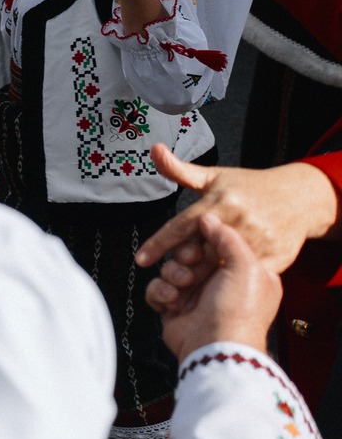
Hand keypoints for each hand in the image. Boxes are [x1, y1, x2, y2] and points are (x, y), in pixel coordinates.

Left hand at [137, 145, 339, 274]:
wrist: (299, 198)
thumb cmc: (250, 187)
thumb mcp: (215, 176)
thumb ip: (180, 170)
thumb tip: (154, 150)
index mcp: (220, 202)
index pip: (181, 226)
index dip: (159, 244)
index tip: (140, 260)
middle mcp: (237, 222)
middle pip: (199, 253)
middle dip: (182, 265)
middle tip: (171, 272)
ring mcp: (257, 243)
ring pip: (221, 270)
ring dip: (202, 279)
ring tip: (189, 284)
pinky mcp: (274, 259)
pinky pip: (244, 278)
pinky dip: (229, 285)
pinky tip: (218, 289)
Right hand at [147, 213, 281, 360]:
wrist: (216, 347)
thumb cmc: (239, 311)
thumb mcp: (246, 265)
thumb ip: (227, 236)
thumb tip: (208, 218)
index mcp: (245, 274)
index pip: (220, 245)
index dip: (207, 240)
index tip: (202, 240)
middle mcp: (220, 285)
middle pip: (191, 254)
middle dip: (185, 257)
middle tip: (190, 261)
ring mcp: (196, 297)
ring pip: (172, 270)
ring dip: (172, 274)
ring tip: (182, 285)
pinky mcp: (175, 309)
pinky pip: (157, 289)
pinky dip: (160, 292)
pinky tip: (171, 299)